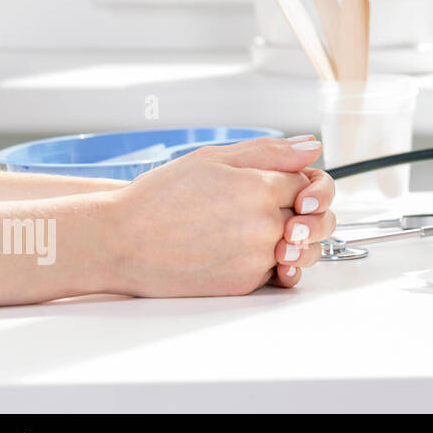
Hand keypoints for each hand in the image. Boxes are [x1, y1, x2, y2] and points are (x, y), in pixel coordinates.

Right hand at [101, 136, 336, 297]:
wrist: (119, 241)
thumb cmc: (161, 197)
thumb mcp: (213, 158)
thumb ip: (269, 151)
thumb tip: (312, 148)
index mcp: (259, 187)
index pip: (308, 184)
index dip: (297, 183)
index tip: (278, 186)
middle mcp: (263, 224)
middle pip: (312, 219)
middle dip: (302, 214)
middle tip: (275, 211)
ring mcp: (255, 257)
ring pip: (298, 249)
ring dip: (291, 241)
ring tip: (255, 232)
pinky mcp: (243, 284)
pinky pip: (275, 272)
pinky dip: (268, 262)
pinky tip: (240, 250)